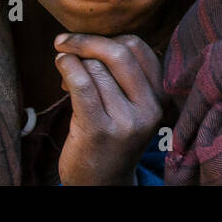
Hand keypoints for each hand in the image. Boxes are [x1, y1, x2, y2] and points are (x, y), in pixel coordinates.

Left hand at [54, 33, 165, 185]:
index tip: (88, 37)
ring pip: (95, 69)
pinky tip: (61, 65)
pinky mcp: (100, 131)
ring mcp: (126, 121)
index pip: (138, 48)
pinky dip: (67, 67)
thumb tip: (92, 37)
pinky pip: (82, 84)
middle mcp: (149, 109)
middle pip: (118, 54)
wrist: (102, 184)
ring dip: (73, 63)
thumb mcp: (130, 107)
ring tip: (66, 75)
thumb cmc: (111, 138)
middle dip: (87, 41)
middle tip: (64, 41)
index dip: (109, 37)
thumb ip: (123, 75)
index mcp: (160, 98)